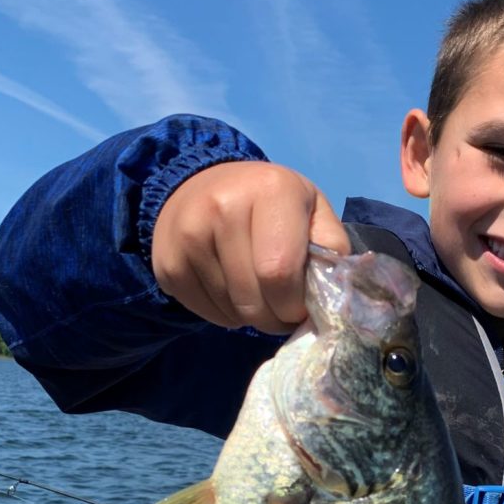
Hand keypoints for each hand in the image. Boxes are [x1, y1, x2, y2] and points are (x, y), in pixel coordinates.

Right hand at [151, 162, 348, 332]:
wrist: (204, 186)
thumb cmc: (273, 205)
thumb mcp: (312, 211)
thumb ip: (331, 248)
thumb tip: (335, 295)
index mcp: (270, 190)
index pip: (279, 273)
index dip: (293, 305)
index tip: (300, 307)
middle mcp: (223, 205)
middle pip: (253, 299)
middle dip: (274, 318)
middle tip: (281, 309)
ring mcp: (188, 234)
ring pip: (230, 310)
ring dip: (250, 317)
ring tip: (257, 294)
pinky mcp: (167, 262)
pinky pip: (205, 313)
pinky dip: (225, 315)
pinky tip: (231, 291)